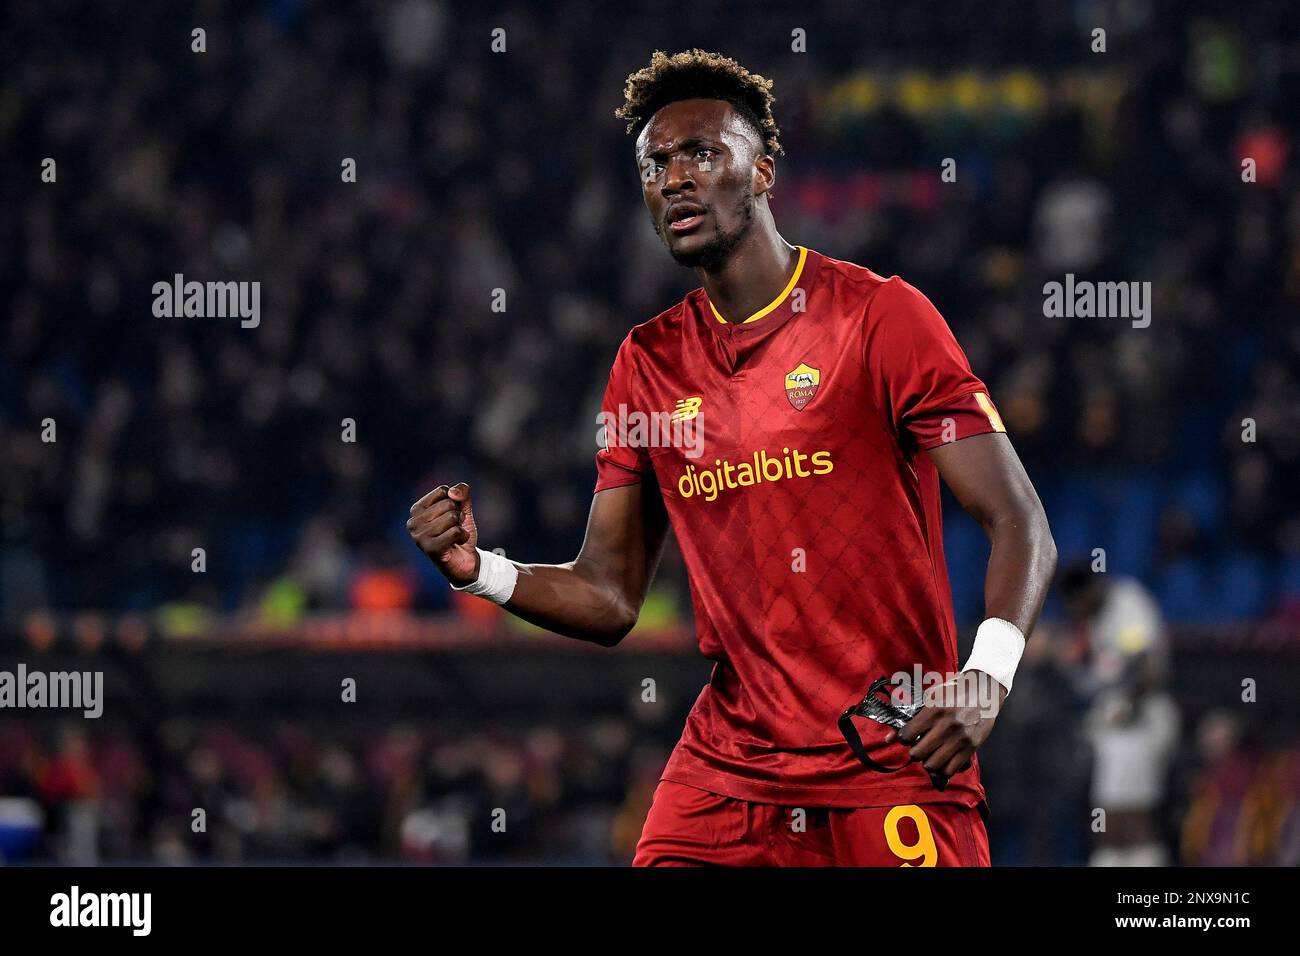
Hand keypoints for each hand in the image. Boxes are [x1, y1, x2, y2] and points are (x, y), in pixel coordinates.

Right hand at [407, 482, 479, 585]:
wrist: (464, 560)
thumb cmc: (458, 532)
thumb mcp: (462, 508)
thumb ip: (461, 492)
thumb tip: (452, 492)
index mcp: (416, 509)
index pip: (442, 490)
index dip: (454, 502)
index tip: (449, 516)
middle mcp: (413, 522)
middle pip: (448, 504)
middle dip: (458, 515)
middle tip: (453, 528)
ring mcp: (419, 537)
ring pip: (452, 517)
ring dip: (460, 526)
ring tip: (454, 536)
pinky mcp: (430, 549)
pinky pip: (455, 531)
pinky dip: (463, 536)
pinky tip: (457, 543)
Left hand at [884, 671, 1006, 789]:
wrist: (984, 689)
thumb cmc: (954, 691)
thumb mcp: (931, 697)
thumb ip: (911, 716)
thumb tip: (888, 739)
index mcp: (934, 710)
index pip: (906, 735)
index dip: (903, 739)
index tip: (908, 737)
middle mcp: (946, 726)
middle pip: (917, 754)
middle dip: (914, 752)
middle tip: (919, 747)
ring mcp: (959, 738)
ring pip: (932, 765)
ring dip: (928, 762)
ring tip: (931, 755)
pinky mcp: (971, 748)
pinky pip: (950, 770)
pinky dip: (943, 770)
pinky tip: (943, 761)